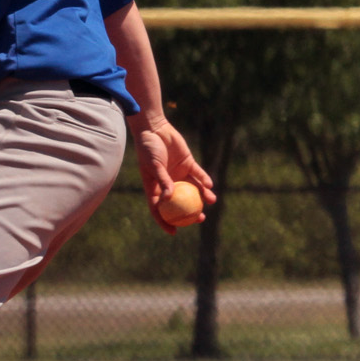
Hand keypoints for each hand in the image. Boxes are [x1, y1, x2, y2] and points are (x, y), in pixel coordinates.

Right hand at [130, 113, 214, 235]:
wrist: (154, 128)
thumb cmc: (148, 148)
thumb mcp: (154, 166)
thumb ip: (163, 181)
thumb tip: (168, 199)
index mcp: (155, 187)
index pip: (159, 209)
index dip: (165, 222)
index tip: (174, 232)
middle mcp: (168, 183)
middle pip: (180, 203)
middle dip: (190, 213)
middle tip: (200, 218)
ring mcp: (179, 174)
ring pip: (193, 189)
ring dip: (202, 196)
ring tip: (211, 201)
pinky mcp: (188, 164)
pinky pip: (198, 174)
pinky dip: (204, 180)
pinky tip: (210, 186)